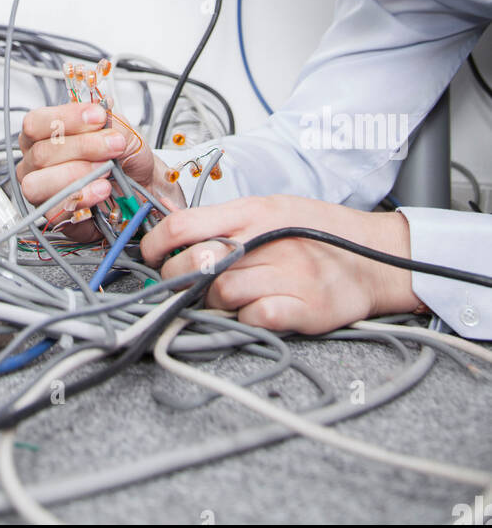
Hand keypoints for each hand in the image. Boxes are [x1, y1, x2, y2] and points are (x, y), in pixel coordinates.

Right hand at [17, 100, 185, 241]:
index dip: (66, 118)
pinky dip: (83, 197)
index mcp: (43, 134)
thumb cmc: (123, 156)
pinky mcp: (53, 215)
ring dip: (79, 174)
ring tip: (108, 169)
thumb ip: (108, 119)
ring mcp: (40, 190)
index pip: (36, 122)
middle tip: (114, 145)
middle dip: (83, 147)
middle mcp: (36, 161)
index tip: (98, 117)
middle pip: (42, 153)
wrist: (141, 186)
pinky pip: (56, 208)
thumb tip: (98, 109)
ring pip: (40, 183)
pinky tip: (102, 189)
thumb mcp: (121, 129)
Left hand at [141, 194, 423, 332]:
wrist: (378, 257)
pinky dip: (245, 319)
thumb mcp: (272, 208)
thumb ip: (228, 220)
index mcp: (254, 211)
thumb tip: (175, 235)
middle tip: (183, 284)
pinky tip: (255, 311)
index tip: (150, 256)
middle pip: (194, 263)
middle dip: (177, 279)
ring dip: (212, 302)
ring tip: (225, 298)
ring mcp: (287, 274)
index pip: (183, 224)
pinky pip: (253, 318)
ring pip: (218, 294)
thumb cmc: (319, 233)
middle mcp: (267, 239)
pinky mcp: (305, 308)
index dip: (155, 243)